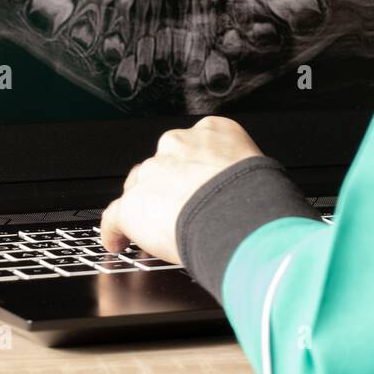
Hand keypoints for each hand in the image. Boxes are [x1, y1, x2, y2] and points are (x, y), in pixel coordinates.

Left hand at [100, 116, 264, 264]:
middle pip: (161, 165)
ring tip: (155, 230)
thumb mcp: (257, 171)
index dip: (193, 168)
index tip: (196, 184)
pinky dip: (115, 231)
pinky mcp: (133, 204)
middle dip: (167, 186)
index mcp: (212, 131)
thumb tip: (247, 197)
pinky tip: (119, 242)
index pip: (193, 145)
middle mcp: (177, 144)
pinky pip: (115, 217)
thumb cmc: (257, 195)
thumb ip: (240, 175)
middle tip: (180, 210)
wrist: (238, 214)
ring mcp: (152, 172)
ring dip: (146, 207)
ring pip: (138, 189)